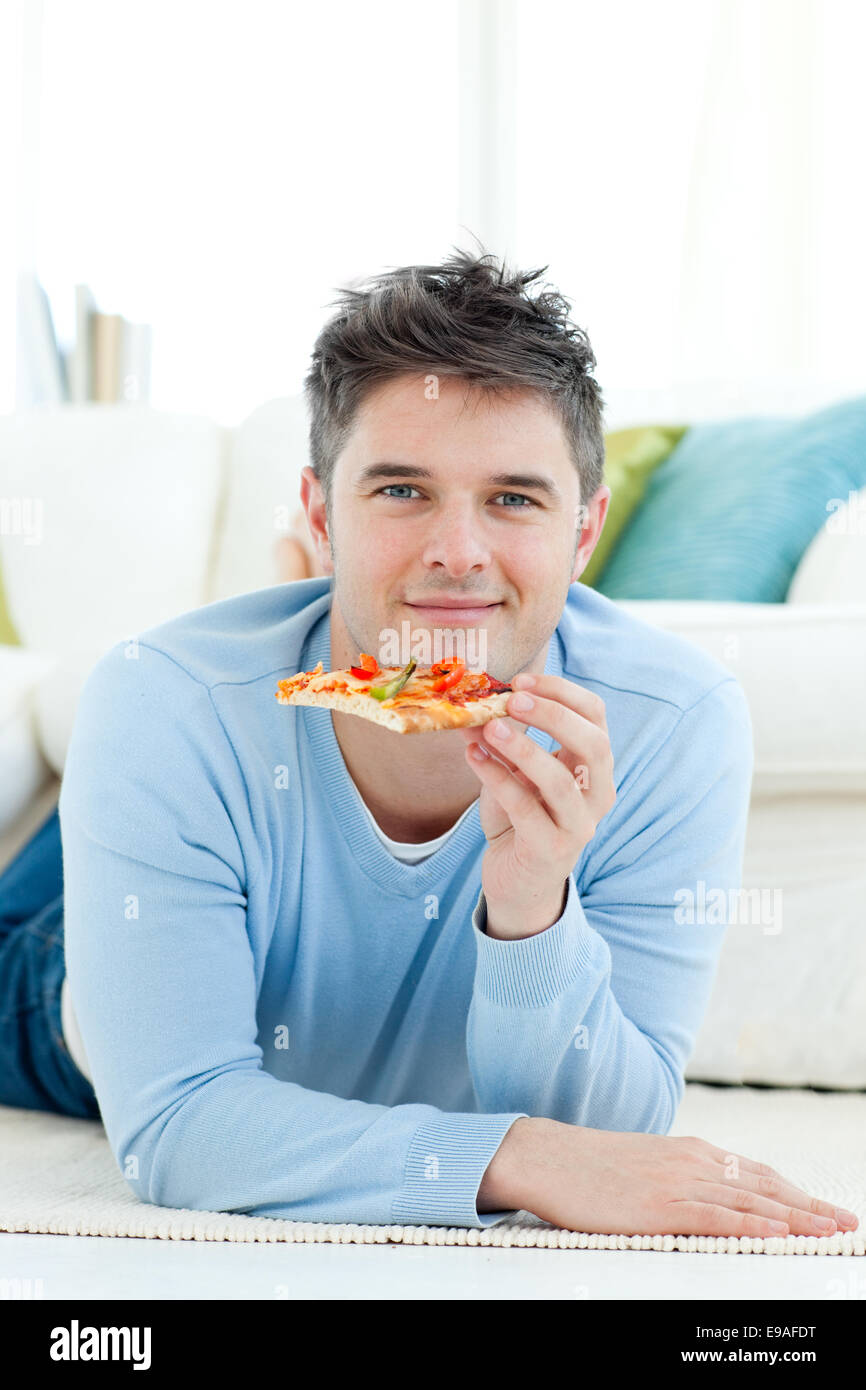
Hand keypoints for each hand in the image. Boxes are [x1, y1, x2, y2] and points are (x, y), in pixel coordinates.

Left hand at [460, 672, 615, 938]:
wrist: (519, 883)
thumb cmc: (521, 821)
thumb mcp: (515, 773)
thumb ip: (501, 741)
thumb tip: (470, 703)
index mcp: (594, 767)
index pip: (595, 716)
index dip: (562, 692)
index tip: (521, 679)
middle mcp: (598, 794)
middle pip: (594, 744)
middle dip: (553, 715)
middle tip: (513, 698)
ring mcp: (579, 825)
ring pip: (560, 781)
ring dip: (523, 749)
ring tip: (489, 727)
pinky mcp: (551, 850)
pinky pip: (525, 808)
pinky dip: (496, 778)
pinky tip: (473, 757)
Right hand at [480, 1118, 859, 1237]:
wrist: (548, 1157)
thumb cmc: (592, 1167)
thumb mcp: (649, 1165)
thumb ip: (683, 1178)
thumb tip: (715, 1197)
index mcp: (692, 1152)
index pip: (759, 1174)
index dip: (798, 1193)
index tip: (828, 1210)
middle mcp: (693, 1162)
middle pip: (766, 1185)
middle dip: (811, 1206)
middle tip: (846, 1223)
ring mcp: (677, 1182)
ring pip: (750, 1201)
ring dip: (795, 1218)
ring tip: (828, 1231)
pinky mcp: (658, 1205)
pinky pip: (714, 1216)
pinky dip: (749, 1223)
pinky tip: (774, 1231)